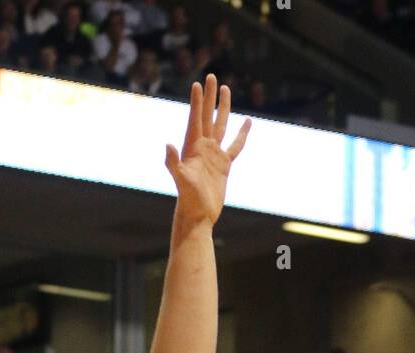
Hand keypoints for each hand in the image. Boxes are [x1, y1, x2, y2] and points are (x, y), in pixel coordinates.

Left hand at [165, 76, 250, 226]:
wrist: (199, 215)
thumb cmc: (188, 199)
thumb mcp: (180, 179)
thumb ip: (173, 162)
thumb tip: (168, 145)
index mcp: (192, 147)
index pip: (195, 119)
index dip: (196, 102)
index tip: (197, 84)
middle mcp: (202, 146)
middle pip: (207, 116)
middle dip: (209, 97)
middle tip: (211, 76)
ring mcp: (214, 154)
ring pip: (221, 125)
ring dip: (223, 108)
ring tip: (225, 89)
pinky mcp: (224, 164)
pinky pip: (235, 146)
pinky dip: (242, 134)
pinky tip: (247, 123)